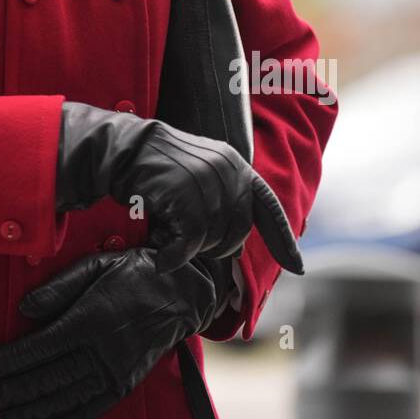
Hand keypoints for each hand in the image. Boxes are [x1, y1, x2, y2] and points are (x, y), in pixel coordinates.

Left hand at [0, 246, 229, 418]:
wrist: (181, 292)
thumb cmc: (133, 273)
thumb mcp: (95, 265)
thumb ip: (59, 287)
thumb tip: (25, 307)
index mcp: (89, 319)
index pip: (39, 348)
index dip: (9, 362)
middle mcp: (100, 350)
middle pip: (47, 378)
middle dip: (12, 391)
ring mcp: (114, 372)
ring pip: (65, 399)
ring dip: (31, 411)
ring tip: (4, 416)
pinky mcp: (124, 386)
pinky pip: (91, 411)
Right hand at [55, 102, 302, 274]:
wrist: (122, 151)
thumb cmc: (156, 170)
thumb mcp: (198, 175)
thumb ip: (223, 199)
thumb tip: (239, 245)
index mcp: (235, 165)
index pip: (269, 207)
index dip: (284, 239)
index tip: (297, 267)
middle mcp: (229, 170)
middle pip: (240, 232)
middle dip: (217, 249)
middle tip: (186, 245)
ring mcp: (209, 181)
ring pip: (216, 239)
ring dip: (191, 251)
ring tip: (167, 239)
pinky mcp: (188, 195)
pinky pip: (193, 242)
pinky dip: (176, 255)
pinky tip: (162, 256)